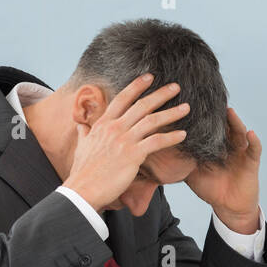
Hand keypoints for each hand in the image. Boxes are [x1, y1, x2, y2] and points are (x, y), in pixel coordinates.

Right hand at [62, 74, 188, 210]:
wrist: (84, 189)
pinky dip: (171, 137)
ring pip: (152, 121)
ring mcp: (124, 140)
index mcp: (103, 124)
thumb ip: (84, 133)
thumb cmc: (83, 171)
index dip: (136, 86)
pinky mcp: (133, 155)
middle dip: (160, 94)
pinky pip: (156, 142)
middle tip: (176, 87)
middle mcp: (114, 128)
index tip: (149, 77)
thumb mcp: (81, 146)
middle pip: (141, 105)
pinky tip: (183, 135)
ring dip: (171, 113)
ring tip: (186, 108)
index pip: (122, 99)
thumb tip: (80, 126)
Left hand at [185, 107, 261, 233]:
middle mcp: (227, 142)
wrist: (228, 206)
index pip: (206, 124)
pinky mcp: (251, 162)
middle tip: (207, 97)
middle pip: (223, 123)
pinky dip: (254, 141)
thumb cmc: (210, 187)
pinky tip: (251, 133)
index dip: (198, 113)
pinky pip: (254, 150)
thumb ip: (177, 158)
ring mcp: (240, 150)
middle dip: (217, 112)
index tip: (187, 100)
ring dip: (235, 121)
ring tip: (229, 111)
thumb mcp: (189, 171)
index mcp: (212, 142)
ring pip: (239, 132)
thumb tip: (153, 149)